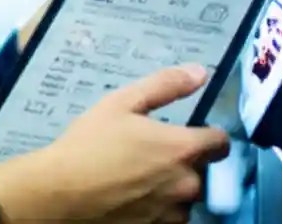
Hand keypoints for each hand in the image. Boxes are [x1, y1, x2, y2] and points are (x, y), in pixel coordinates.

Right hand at [0, 64, 229, 222]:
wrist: (61, 193)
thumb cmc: (88, 145)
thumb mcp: (120, 103)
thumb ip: (165, 86)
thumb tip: (200, 72)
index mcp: (183, 148)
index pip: (220, 141)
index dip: (207, 134)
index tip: (188, 133)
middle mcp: (188, 183)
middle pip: (202, 169)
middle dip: (183, 161)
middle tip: (149, 154)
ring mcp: (174, 211)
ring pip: (186, 195)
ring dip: (172, 186)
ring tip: (138, 177)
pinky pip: (171, 216)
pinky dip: (159, 207)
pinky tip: (133, 197)